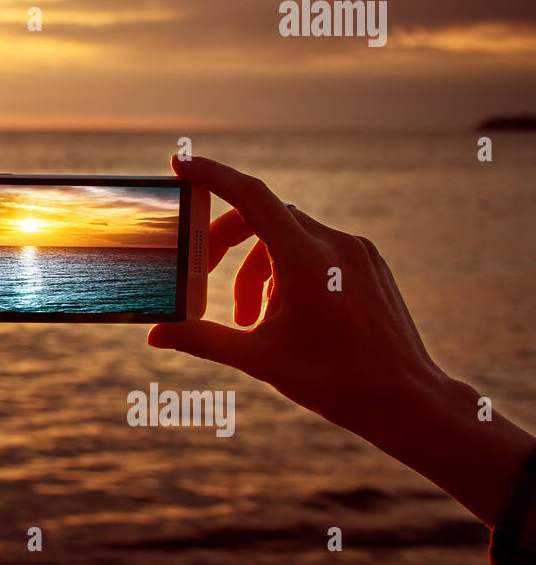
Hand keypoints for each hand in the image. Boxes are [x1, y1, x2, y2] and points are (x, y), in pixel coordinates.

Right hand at [148, 155, 534, 526]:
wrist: (407, 401)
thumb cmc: (335, 381)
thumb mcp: (258, 359)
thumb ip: (202, 339)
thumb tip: (156, 336)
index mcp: (305, 259)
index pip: (249, 196)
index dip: (211, 174)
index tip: (181, 163)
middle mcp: (333, 243)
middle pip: (262, 218)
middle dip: (226, 244)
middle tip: (204, 276)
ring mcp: (356, 250)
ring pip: (287, 237)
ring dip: (258, 268)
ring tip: (253, 319)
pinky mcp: (369, 262)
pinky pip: (316, 248)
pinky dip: (288, 270)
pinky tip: (289, 314)